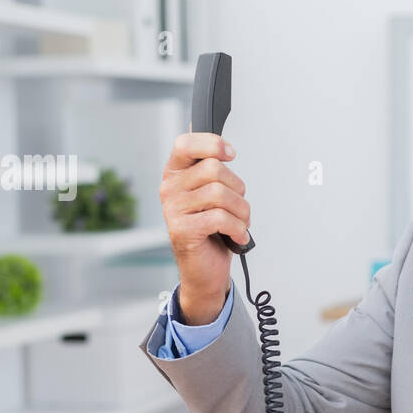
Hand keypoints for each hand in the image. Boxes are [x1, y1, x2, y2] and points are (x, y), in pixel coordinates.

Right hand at [159, 132, 250, 323]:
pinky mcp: (182, 230)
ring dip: (242, 212)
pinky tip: (238, 236)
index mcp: (175, 174)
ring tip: (240, 224)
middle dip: (238, 189)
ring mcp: (173, 209)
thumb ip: (214, 172)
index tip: (231, 154)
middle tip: (239, 207)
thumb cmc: (212, 230)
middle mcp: (170, 188)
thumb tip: (224, 148)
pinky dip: (237, 229)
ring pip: (221, 194)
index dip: (212, 144)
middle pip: (214, 169)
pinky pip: (220, 218)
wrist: (205, 269)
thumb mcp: (212, 195)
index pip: (186, 143)